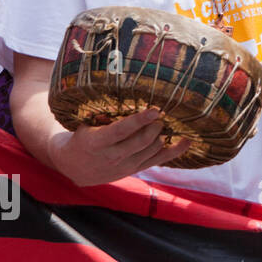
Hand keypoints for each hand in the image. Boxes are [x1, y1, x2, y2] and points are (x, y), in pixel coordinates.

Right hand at [47, 108, 188, 185]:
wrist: (74, 167)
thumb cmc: (83, 137)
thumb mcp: (85, 124)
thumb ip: (103, 114)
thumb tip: (125, 92)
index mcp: (97, 142)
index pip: (121, 131)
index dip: (139, 120)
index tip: (154, 109)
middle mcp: (112, 156)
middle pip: (142, 141)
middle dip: (155, 127)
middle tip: (161, 114)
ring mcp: (126, 166)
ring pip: (152, 150)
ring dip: (162, 135)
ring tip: (166, 122)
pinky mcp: (135, 169)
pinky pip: (159, 161)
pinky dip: (175, 151)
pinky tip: (187, 141)